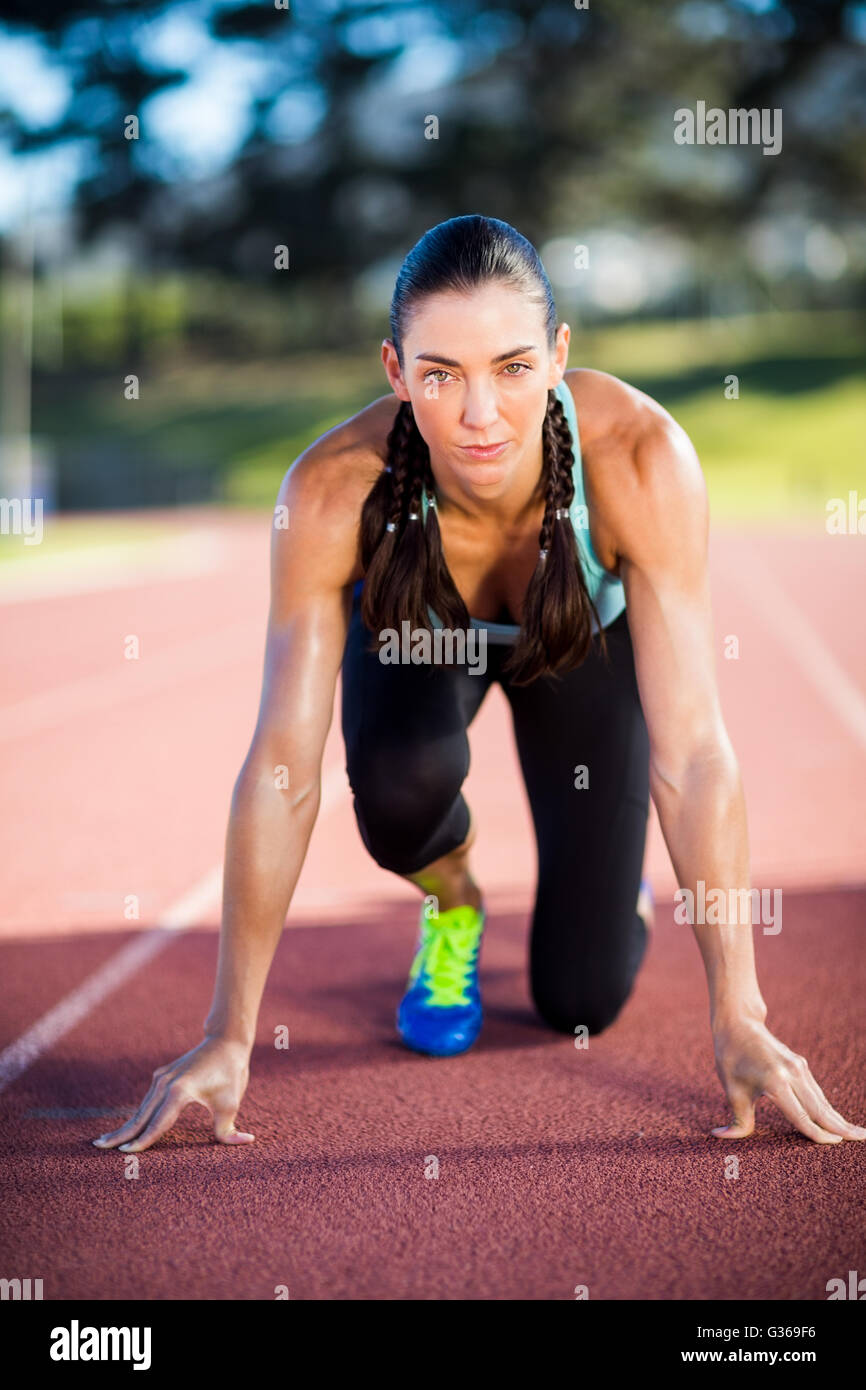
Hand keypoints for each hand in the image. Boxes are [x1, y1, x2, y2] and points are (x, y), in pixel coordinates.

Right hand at [91, 1036, 254, 1152]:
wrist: (226, 1042)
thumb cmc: (231, 1073)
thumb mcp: (231, 1103)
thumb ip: (228, 1129)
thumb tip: (245, 1142)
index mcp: (180, 1092)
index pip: (157, 1123)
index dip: (142, 1141)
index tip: (125, 1154)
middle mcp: (165, 1084)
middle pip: (140, 1115)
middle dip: (120, 1133)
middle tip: (98, 1147)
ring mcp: (162, 1078)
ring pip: (141, 1108)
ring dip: (125, 1126)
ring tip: (106, 1141)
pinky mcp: (163, 1075)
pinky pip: (148, 1100)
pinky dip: (138, 1115)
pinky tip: (129, 1127)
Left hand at [711, 1015, 865, 1143]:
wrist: (738, 1024)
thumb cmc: (731, 1057)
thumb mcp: (732, 1089)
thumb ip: (737, 1118)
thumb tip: (722, 1136)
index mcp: (775, 1082)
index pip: (801, 1117)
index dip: (818, 1134)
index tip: (834, 1145)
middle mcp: (793, 1074)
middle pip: (821, 1108)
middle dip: (841, 1126)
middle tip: (861, 1138)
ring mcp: (799, 1067)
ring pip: (821, 1099)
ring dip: (837, 1117)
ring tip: (854, 1132)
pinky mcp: (800, 1064)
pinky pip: (815, 1091)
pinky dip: (825, 1106)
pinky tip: (833, 1117)